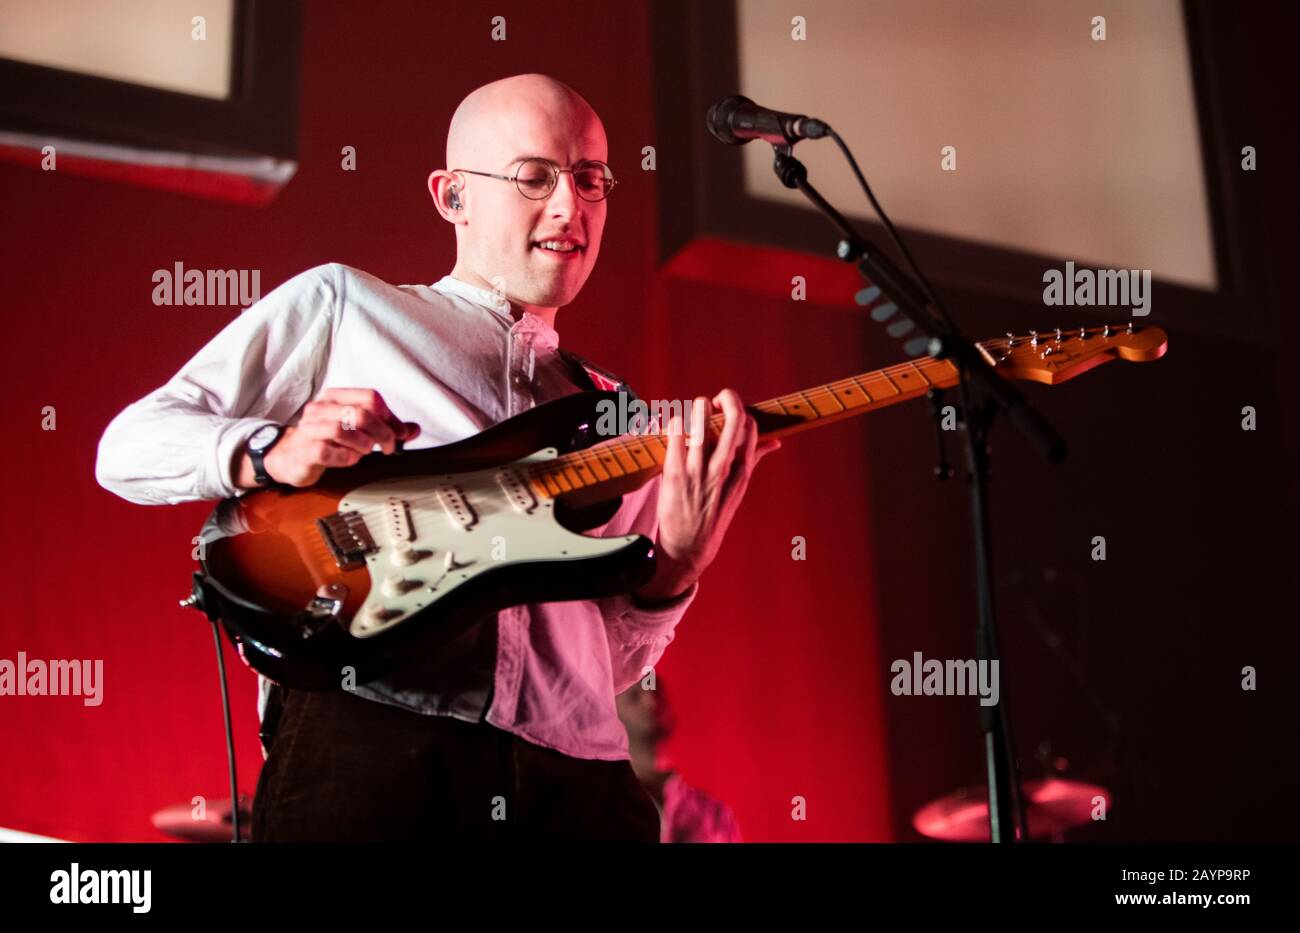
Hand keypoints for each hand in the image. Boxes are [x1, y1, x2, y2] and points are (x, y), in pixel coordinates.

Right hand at [236, 388, 418, 488]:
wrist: (288, 456)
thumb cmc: (325, 440)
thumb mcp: (356, 429)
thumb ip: (384, 428)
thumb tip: (413, 429)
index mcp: (335, 398)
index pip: (370, 398)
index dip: (390, 417)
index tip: (400, 433)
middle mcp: (320, 409)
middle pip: (360, 413)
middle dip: (383, 433)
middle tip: (389, 447)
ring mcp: (309, 429)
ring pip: (341, 428)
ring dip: (363, 444)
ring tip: (366, 451)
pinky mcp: (303, 450)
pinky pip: (326, 451)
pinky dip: (345, 457)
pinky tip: (350, 459)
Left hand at [634, 390, 780, 602]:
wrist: (687, 548)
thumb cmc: (714, 515)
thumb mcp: (739, 489)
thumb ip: (753, 460)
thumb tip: (774, 442)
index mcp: (741, 471)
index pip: (751, 427)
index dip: (741, 410)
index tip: (729, 409)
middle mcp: (723, 469)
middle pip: (733, 419)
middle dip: (727, 398)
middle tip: (716, 399)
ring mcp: (698, 471)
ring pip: (701, 420)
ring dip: (697, 407)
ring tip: (693, 411)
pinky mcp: (674, 474)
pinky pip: (675, 433)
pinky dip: (675, 423)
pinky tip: (675, 427)